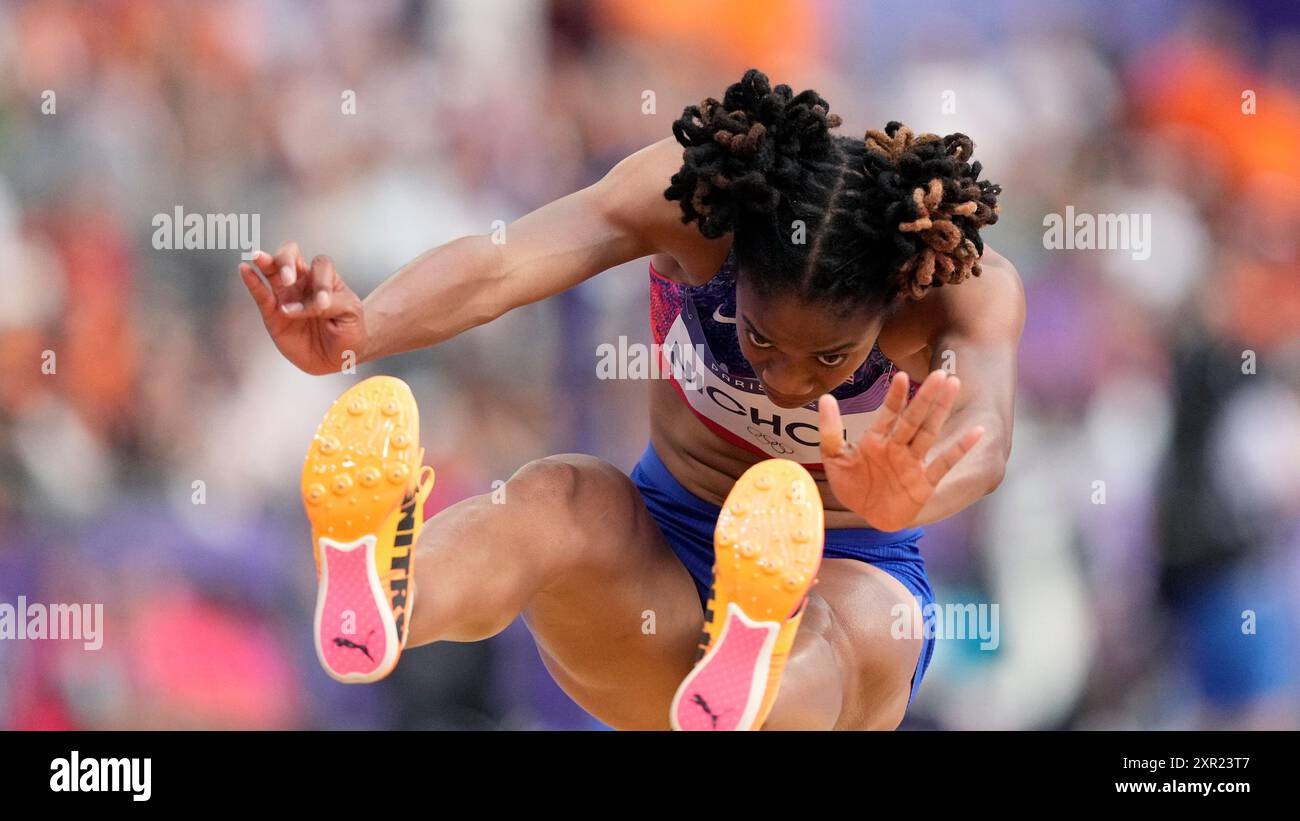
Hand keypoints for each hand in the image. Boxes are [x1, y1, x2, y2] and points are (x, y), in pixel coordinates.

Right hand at [238, 242, 366, 374]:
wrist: (338, 356)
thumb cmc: (348, 330)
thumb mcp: (350, 313)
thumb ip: (331, 303)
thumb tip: (293, 307)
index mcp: (325, 278)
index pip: (320, 266)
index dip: (321, 282)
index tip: (323, 304)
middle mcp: (303, 281)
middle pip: (290, 254)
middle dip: (286, 261)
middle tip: (288, 279)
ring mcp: (286, 295)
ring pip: (272, 269)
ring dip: (266, 262)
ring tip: (258, 258)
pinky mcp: (272, 313)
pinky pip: (260, 294)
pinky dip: (252, 281)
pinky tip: (245, 269)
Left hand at [818, 370, 982, 530]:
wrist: (867, 516)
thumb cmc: (852, 485)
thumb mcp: (834, 458)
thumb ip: (831, 430)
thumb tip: (825, 397)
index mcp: (877, 439)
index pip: (888, 413)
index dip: (895, 396)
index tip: (900, 376)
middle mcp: (898, 447)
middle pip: (914, 418)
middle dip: (926, 397)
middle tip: (939, 374)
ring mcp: (913, 463)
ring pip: (929, 432)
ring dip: (941, 411)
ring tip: (954, 385)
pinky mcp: (925, 482)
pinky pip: (944, 463)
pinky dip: (960, 449)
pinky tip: (976, 432)